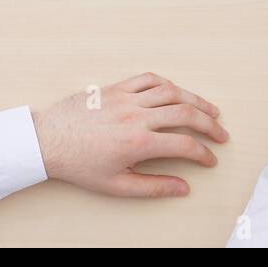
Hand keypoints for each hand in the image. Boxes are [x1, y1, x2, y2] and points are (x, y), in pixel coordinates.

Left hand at [32, 72, 227, 197]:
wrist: (46, 141)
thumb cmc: (78, 165)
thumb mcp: (115, 185)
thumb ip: (153, 187)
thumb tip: (183, 188)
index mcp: (138, 142)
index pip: (184, 144)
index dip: (203, 153)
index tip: (210, 160)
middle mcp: (136, 116)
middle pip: (186, 112)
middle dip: (210, 124)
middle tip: (221, 133)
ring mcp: (126, 98)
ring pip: (172, 91)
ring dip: (196, 99)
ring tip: (210, 109)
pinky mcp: (115, 88)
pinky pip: (149, 79)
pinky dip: (167, 83)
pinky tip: (177, 92)